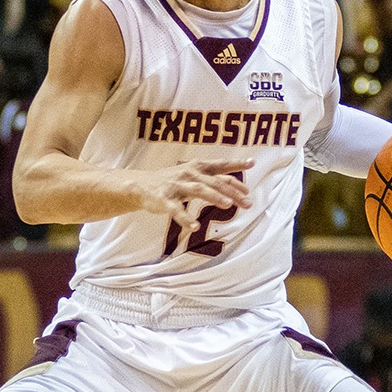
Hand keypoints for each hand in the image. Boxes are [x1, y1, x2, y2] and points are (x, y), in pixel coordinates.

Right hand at [137, 159, 253, 233]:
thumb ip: (212, 178)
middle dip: (232, 191)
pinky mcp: (164, 200)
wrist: (140, 185)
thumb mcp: (192, 175)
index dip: (236, 165)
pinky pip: (176, 210)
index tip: (252, 163)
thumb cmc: (171, 180)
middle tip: (248, 202)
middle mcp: (189, 174)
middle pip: (214, 181)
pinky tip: (194, 227)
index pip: (220, 166)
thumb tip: (236, 184)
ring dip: (214, 197)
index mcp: (197, 168)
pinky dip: (185, 219)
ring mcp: (176, 186)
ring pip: (198, 190)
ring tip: (227, 205)